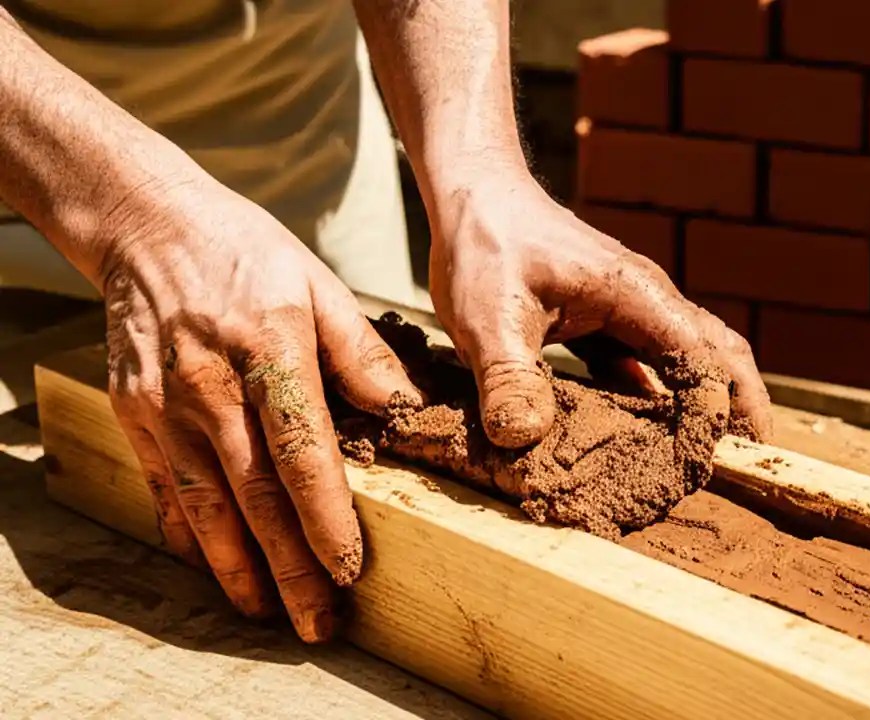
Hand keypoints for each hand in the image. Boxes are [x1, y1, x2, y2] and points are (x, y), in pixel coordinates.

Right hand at [100, 179, 419, 641]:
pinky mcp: (136, 415)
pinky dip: (190, 534)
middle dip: (289, 567)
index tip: (348, 568)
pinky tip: (214, 567)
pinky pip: (164, 489)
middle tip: (316, 620)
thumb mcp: (318, 283)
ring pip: (206, 506)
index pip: (302, 454)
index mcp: (271, 352)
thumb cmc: (245, 251)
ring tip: (268, 611)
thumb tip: (401, 406)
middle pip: (255, 497)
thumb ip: (361, 351)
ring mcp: (167, 407)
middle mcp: (213, 389)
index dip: (325, 519)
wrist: (148, 226)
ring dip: (238, 567)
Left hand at [428, 168, 771, 447]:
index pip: (703, 357)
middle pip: (720, 355)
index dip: (716, 409)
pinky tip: (652, 439)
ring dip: (705, 405)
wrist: (474, 193)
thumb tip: (523, 438)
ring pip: (690, 359)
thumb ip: (509, 378)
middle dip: (741, 407)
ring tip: (708, 463)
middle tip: (751, 464)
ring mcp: (630, 311)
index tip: (712, 459)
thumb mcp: (488, 317)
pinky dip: (662, 400)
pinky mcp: (607, 322)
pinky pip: (650, 364)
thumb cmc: (485, 244)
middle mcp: (648, 301)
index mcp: (637, 296)